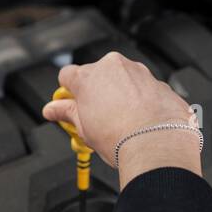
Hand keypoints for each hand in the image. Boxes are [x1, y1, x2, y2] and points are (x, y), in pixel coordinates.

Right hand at [41, 52, 200, 189]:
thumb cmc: (120, 138)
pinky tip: (140, 120)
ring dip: (119, 95)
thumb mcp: (84, 128)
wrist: (156, 145)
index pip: (67, 75)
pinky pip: (143, 87)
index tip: (71, 105)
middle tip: (97, 118)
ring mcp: (138, 72)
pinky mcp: (158, 82)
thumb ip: (66, 113)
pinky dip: (141, 100)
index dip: (68, 92)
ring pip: (122, 79)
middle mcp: (113, 67)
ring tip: (122, 121)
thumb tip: (53, 109)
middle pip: (97, 75)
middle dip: (96, 93)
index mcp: (88, 76)